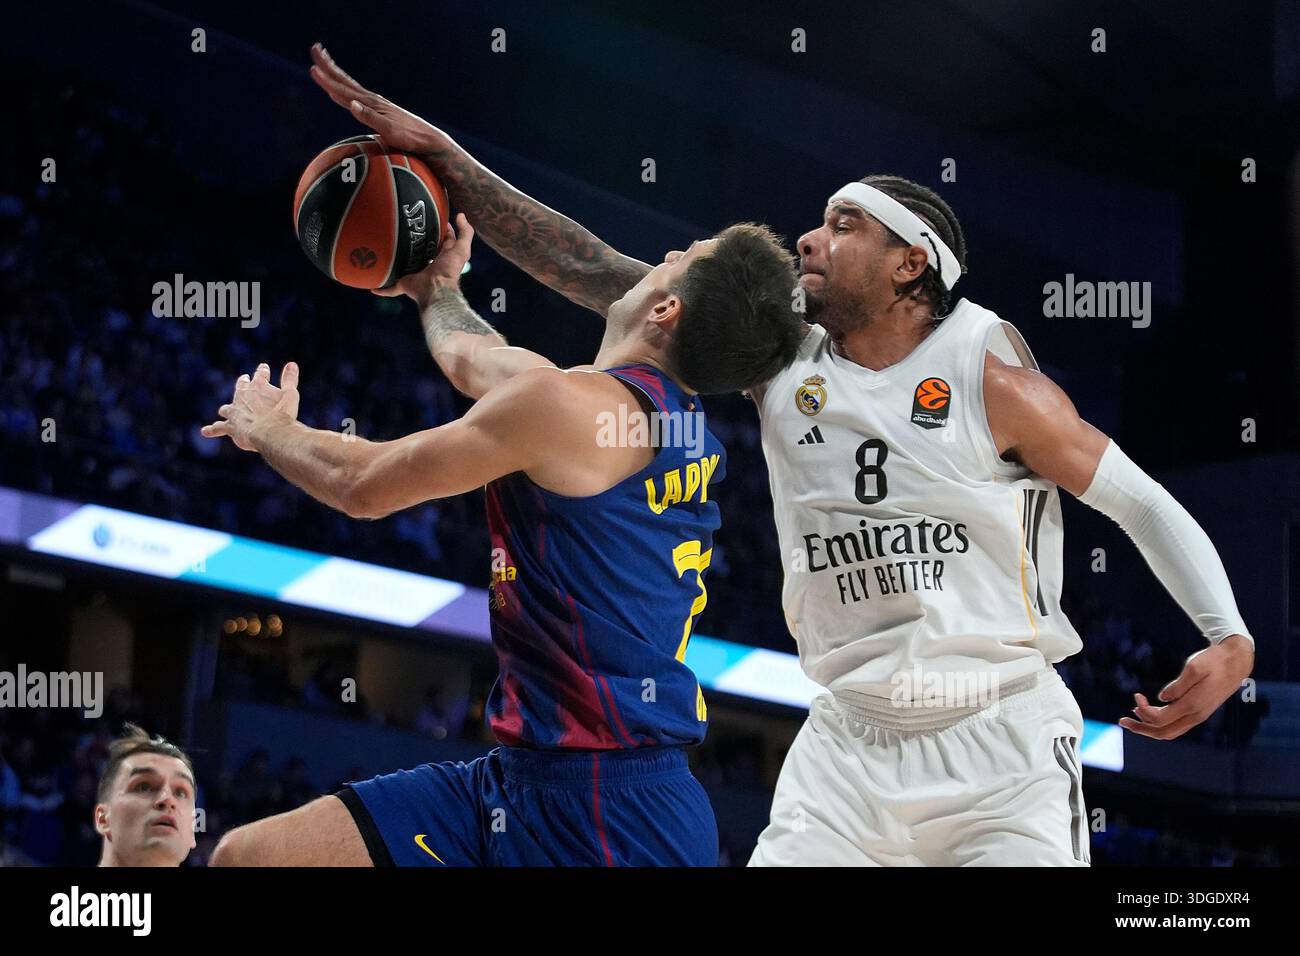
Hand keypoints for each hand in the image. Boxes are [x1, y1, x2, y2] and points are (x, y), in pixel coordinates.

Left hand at [202, 362, 301, 451]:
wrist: (269, 432)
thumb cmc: (282, 413)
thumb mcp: (290, 394)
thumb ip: (290, 379)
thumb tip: (291, 364)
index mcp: (259, 386)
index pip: (260, 374)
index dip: (263, 371)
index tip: (263, 367)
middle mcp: (243, 396)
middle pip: (241, 387)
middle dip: (243, 383)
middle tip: (244, 379)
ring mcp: (234, 411)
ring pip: (227, 408)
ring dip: (227, 408)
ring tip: (225, 409)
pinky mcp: (230, 426)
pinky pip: (219, 428)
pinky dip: (213, 429)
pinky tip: (205, 431)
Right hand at [309, 43, 447, 155]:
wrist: (427, 139)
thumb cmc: (409, 138)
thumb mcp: (389, 130)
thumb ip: (370, 118)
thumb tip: (352, 104)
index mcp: (371, 103)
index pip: (343, 89)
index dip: (327, 80)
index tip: (313, 68)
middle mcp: (372, 100)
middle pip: (345, 81)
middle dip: (329, 67)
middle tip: (315, 49)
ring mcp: (376, 104)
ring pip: (350, 86)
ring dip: (335, 75)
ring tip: (324, 64)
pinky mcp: (380, 110)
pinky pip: (357, 96)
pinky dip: (346, 91)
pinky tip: (343, 93)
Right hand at [372, 213, 474, 302]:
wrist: (436, 290)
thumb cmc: (449, 270)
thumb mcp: (462, 249)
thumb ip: (465, 232)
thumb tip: (460, 215)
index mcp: (443, 257)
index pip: (442, 240)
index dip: (439, 228)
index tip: (429, 216)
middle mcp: (430, 266)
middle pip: (422, 251)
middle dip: (415, 241)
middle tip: (404, 225)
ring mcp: (416, 275)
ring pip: (405, 266)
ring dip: (397, 260)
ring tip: (386, 246)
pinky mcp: (404, 285)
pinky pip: (391, 288)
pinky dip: (383, 288)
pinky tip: (372, 285)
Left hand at [1119, 634, 1253, 739]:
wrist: (1236, 661)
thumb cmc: (1214, 661)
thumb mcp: (1195, 667)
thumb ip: (1178, 685)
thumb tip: (1162, 698)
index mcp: (1193, 705)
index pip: (1160, 719)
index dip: (1144, 711)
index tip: (1136, 696)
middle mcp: (1196, 715)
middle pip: (1164, 732)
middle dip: (1141, 729)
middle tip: (1123, 721)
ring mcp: (1199, 715)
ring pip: (1171, 731)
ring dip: (1150, 727)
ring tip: (1133, 716)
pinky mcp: (1200, 711)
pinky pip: (1177, 725)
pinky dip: (1161, 722)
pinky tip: (1150, 713)